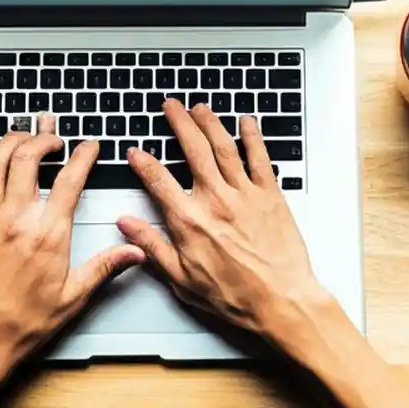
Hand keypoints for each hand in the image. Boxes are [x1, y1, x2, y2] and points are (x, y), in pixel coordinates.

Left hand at [0, 116, 145, 407]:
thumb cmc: (22, 322)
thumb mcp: (73, 296)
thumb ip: (105, 267)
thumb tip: (135, 252)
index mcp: (48, 235)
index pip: (69, 180)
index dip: (82, 156)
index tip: (89, 147)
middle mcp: (16, 220)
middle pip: (28, 158)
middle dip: (43, 138)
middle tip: (52, 135)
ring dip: (11, 140)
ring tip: (23, 132)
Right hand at [117, 100, 408, 407]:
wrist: (281, 301)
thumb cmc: (235, 296)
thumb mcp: (181, 279)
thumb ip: (152, 246)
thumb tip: (127, 225)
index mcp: (190, 221)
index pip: (159, 180)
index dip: (143, 162)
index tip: (135, 151)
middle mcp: (216, 200)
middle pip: (193, 150)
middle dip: (179, 123)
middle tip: (171, 106)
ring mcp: (245, 194)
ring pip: (224, 147)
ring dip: (210, 123)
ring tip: (199, 108)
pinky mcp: (270, 196)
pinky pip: (260, 158)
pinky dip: (253, 137)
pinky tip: (247, 122)